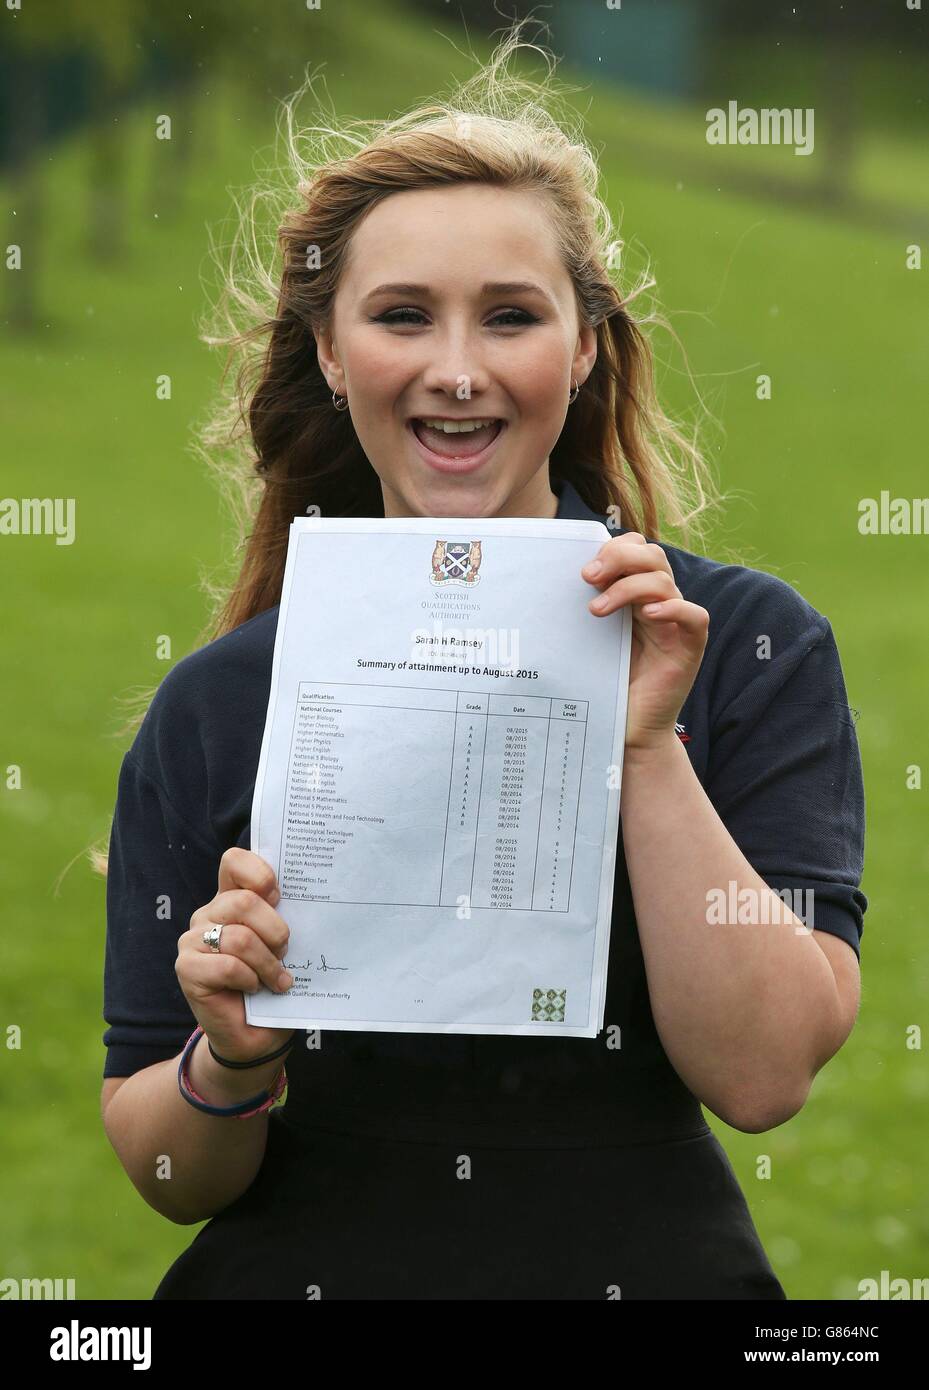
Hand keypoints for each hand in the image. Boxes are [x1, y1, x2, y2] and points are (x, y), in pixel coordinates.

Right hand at [177, 847, 296, 1063]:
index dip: (259, 873)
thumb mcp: (283, 946)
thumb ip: (284, 917)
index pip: (234, 861)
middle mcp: (208, 914)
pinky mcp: (187, 968)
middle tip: (284, 953)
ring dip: (267, 962)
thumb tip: (310, 897)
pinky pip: (227, 965)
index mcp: (231, 899)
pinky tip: (253, 989)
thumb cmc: (272, 985)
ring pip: (239, 937)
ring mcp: (193, 940)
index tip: (279, 896)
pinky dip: (249, 979)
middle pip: (244, 902)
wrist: (255, 1036)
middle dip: (276, 931)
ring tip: (276, 979)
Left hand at [582, 533, 708, 750]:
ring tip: (597, 609)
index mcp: (635, 594)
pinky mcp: (689, 648)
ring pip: (665, 582)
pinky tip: (648, 614)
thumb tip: (550, 579)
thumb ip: (583, 608)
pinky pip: (695, 616)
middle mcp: (659, 603)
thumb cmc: (604, 683)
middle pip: (653, 557)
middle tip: (587, 577)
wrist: (626, 728)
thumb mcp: (589, 638)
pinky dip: (674, 608)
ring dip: (629, 587)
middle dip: (619, 559)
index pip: (637, 548)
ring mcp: (676, 624)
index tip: (583, 567)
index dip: (615, 548)